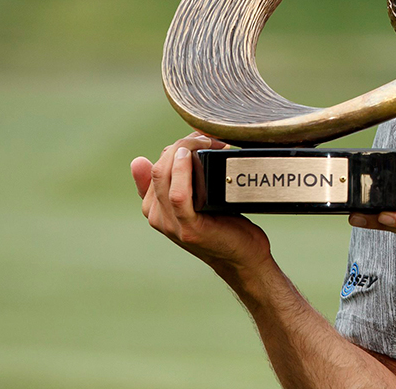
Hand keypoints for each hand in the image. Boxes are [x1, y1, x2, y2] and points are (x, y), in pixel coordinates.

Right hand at [131, 132, 271, 276]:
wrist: (242, 258)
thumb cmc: (224, 226)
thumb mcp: (198, 200)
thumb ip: (180, 181)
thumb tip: (153, 156)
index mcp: (154, 207)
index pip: (155, 165)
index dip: (177, 145)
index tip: (202, 136)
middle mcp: (156, 215)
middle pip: (158, 167)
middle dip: (183, 144)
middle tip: (210, 137)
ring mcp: (170, 224)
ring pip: (163, 177)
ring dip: (184, 151)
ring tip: (207, 142)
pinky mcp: (188, 229)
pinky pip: (178, 195)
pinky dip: (181, 173)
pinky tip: (189, 158)